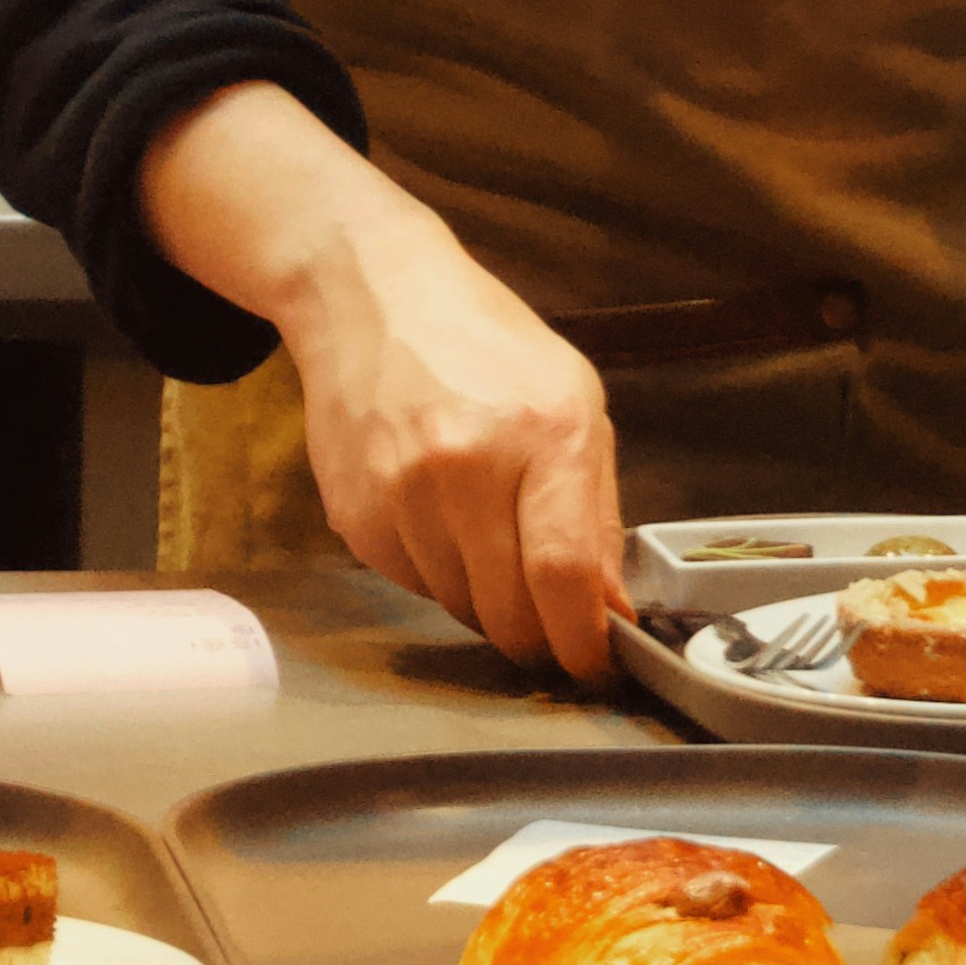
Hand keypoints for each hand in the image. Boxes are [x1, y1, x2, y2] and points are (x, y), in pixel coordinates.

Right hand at [280, 200, 628, 676]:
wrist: (374, 298)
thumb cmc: (486, 348)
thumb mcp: (576, 403)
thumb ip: (597, 513)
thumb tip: (609, 610)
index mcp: (546, 432)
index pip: (563, 572)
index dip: (581, 639)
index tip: (593, 666)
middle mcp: (468, 464)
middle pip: (509, 609)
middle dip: (537, 636)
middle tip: (549, 626)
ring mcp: (402, 491)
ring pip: (459, 605)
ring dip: (484, 598)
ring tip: (486, 532)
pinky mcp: (356, 513)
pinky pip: (412, 583)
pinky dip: (437, 572)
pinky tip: (439, 515)